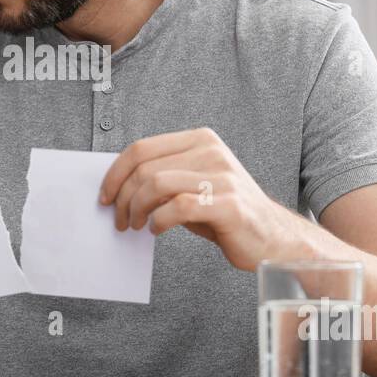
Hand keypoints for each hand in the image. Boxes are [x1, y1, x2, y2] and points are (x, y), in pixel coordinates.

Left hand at [98, 127, 306, 270]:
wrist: (271, 237)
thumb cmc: (224, 212)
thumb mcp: (192, 185)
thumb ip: (163, 177)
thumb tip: (119, 186)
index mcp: (201, 140)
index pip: (142, 148)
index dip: (115, 173)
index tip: (105, 195)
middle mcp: (212, 152)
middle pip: (145, 168)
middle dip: (123, 197)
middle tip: (119, 219)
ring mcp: (222, 177)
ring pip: (157, 184)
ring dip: (136, 210)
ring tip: (136, 225)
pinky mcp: (227, 204)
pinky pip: (178, 208)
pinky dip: (159, 221)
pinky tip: (157, 230)